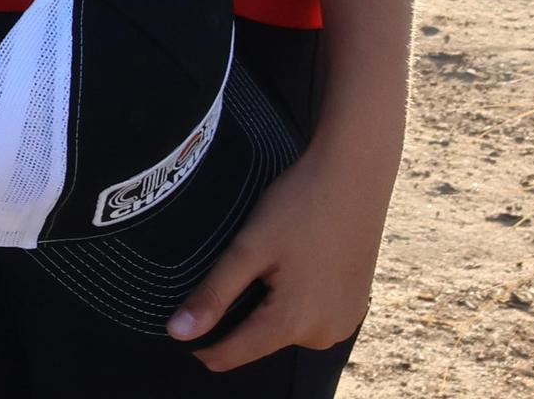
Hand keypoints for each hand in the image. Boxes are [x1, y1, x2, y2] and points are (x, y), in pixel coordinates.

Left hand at [167, 142, 387, 370]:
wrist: (352, 180)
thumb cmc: (297, 208)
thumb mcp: (248, 248)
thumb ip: (213, 294)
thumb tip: (178, 333)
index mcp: (295, 323)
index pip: (238, 353)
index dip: (205, 348)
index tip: (179, 335)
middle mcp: (324, 335)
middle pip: (263, 339)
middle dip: (240, 319)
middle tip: (232, 275)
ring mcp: (344, 323)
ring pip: (288, 328)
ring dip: (268, 310)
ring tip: (264, 267)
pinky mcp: (354, 309)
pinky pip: (311, 317)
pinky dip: (294, 302)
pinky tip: (290, 269)